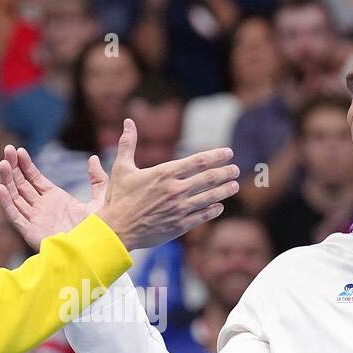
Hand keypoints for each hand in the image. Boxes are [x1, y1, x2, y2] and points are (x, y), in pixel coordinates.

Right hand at [0, 119, 238, 251]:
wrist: (116, 230)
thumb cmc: (118, 199)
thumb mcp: (122, 168)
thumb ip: (128, 144)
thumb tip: (127, 122)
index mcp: (164, 173)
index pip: (198, 161)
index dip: (216, 155)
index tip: (228, 152)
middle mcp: (175, 190)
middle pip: (208, 178)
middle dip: (225, 172)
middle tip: (236, 169)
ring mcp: (179, 208)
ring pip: (209, 197)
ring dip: (224, 191)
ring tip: (234, 186)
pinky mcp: (179, 226)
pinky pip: (201, 216)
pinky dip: (212, 210)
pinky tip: (219, 206)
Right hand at [0, 144, 107, 248]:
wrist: (95, 251)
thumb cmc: (99, 231)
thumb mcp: (101, 200)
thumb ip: (97, 179)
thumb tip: (93, 158)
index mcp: (55, 199)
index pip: (34, 178)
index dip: (25, 165)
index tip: (18, 150)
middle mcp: (42, 208)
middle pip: (22, 185)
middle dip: (13, 168)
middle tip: (7, 150)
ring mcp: (35, 220)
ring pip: (16, 197)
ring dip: (7, 181)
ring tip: (2, 164)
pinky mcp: (31, 232)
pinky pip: (15, 216)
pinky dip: (7, 203)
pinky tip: (1, 189)